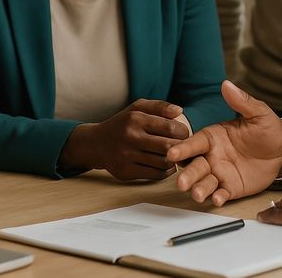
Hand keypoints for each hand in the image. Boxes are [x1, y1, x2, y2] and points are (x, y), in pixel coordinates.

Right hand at [59, 99, 189, 180]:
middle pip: (168, 147)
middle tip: (185, 147)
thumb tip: (180, 111)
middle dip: (182, 148)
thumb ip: (159, 106)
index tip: (184, 134)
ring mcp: (127, 156)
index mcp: (136, 118)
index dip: (183, 132)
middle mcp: (130, 137)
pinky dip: (165, 171)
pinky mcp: (126, 172)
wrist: (96, 144)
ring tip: (176, 156)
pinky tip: (166, 165)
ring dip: (174, 161)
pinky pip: (155, 175)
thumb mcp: (137, 108)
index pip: (170, 127)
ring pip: (163, 163)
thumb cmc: (123, 124)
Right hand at [167, 80, 281, 205]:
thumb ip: (242, 101)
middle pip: (194, 166)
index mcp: (213, 137)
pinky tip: (218, 200)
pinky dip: (218, 198)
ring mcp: (221, 173)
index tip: (172, 153)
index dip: (183, 148)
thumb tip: (226, 84)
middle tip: (181, 183)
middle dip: (187, 175)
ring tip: (198, 195)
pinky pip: (222, 194)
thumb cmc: (267, 130)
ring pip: (204, 182)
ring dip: (199, 189)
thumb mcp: (258, 114)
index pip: (194, 142)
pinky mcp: (231, 188)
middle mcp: (212, 156)